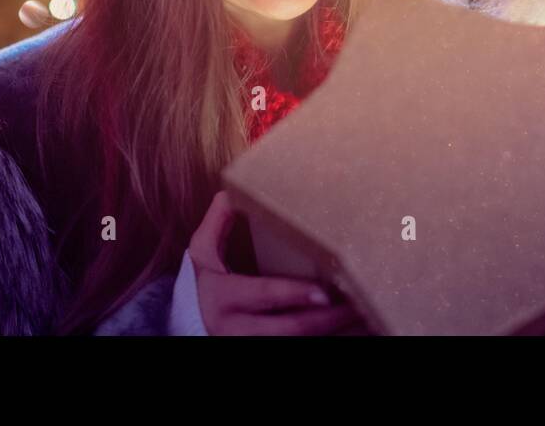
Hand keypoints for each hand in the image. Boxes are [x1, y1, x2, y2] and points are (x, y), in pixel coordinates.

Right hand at [188, 192, 361, 335]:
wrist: (183, 330)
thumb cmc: (200, 289)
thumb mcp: (202, 257)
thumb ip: (215, 226)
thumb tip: (227, 193)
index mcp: (225, 298)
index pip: (265, 294)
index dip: (295, 294)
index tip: (326, 293)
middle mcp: (238, 329)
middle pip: (290, 328)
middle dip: (327, 319)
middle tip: (359, 305)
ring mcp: (250, 345)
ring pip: (296, 343)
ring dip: (330, 331)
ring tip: (360, 315)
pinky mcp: (259, 351)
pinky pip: (294, 347)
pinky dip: (321, 338)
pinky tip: (344, 328)